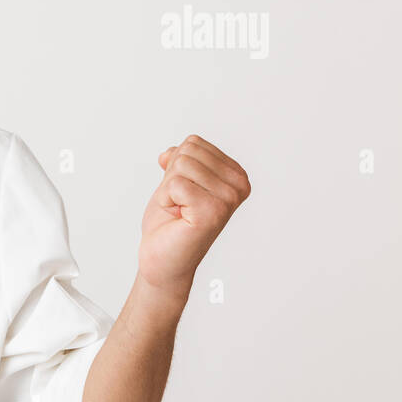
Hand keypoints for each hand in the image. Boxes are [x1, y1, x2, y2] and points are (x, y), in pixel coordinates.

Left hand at [139, 134, 250, 302]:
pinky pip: (175, 183)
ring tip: (179, 210)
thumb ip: (179, 158)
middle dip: (172, 177)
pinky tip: (178, 218)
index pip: (193, 143)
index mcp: (236, 175)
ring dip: (168, 189)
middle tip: (179, 204)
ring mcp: (228, 199)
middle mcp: (239, 186)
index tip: (183, 193)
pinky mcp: (212, 211)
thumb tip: (168, 153)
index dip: (176, 167)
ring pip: (181, 165)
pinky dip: (166, 199)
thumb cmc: (170, 223)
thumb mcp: (174, 180)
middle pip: (187, 152)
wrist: (162, 259)